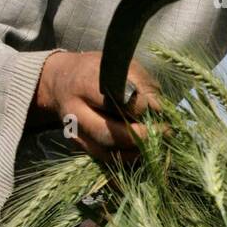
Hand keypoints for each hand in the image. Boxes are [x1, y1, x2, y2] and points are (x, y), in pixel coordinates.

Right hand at [31, 50, 161, 162]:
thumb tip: (159, 108)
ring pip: (107, 152)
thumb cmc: (97, 71)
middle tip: (165, 132)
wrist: (62, 82)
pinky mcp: (79, 147)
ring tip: (157, 144)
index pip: (116, 101)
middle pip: (109, 133)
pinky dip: (127, 159)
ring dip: (136, 152)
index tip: (160, 107)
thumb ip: (141, 83)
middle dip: (142, 136)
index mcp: (84, 84)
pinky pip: (105, 161)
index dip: (142, 107)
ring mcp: (74, 133)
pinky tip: (143, 152)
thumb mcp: (120, 65)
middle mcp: (74, 111)